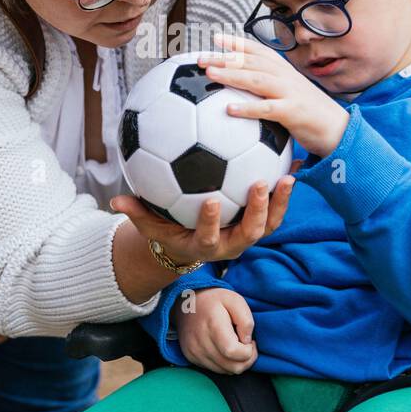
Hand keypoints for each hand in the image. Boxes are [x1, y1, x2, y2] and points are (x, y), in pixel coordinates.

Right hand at [110, 161, 299, 267]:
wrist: (191, 247)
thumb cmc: (169, 232)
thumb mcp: (152, 227)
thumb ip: (138, 214)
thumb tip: (116, 201)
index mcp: (206, 245)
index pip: (209, 236)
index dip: (210, 220)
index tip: (210, 200)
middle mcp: (232, 244)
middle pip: (251, 232)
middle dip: (257, 210)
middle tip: (259, 183)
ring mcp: (249, 235)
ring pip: (271, 223)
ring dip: (281, 201)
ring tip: (288, 176)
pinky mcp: (261, 224)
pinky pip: (278, 209)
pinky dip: (286, 190)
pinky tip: (295, 164)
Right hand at [171, 287, 256, 373]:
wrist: (186, 302)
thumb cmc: (214, 300)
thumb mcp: (235, 300)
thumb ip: (246, 320)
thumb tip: (247, 342)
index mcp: (213, 325)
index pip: (233, 352)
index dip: (249, 351)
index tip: (250, 341)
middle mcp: (201, 342)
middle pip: (232, 367)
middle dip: (247, 360)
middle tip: (247, 345)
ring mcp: (194, 352)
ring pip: (225, 371)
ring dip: (236, 362)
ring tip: (235, 345)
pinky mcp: (191, 357)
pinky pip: (216, 369)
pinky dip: (225, 363)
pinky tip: (224, 349)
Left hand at [197, 32, 350, 158]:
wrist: (338, 129)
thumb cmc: (308, 113)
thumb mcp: (289, 93)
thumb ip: (269, 88)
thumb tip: (242, 89)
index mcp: (283, 70)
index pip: (257, 50)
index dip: (236, 43)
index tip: (215, 39)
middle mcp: (285, 76)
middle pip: (251, 62)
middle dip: (225, 58)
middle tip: (200, 59)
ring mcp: (290, 92)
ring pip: (256, 79)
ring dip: (232, 75)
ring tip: (210, 74)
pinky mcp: (293, 112)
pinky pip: (267, 109)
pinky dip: (248, 108)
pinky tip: (229, 110)